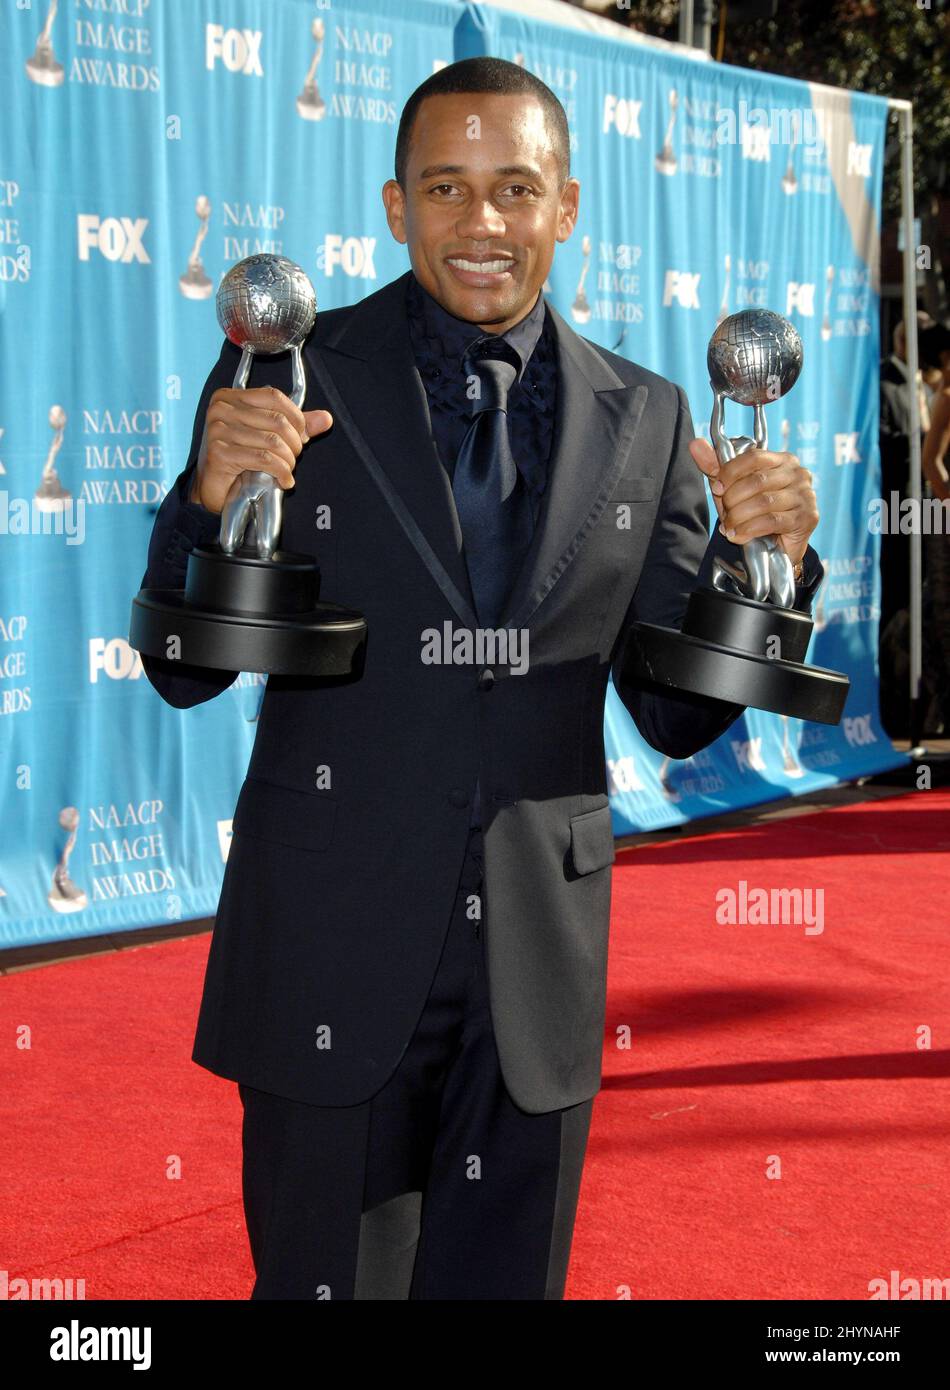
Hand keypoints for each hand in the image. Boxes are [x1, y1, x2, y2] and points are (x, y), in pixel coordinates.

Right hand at [189, 384, 332, 513]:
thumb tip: (325, 418)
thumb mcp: (267, 434)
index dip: (296, 417)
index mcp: (231, 397)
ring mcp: (218, 430)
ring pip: (273, 441)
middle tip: (294, 457)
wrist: (214, 487)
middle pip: (276, 420)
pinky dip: (281, 472)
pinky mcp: (220, 453)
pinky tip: (284, 481)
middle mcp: (222, 409)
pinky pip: (264, 459)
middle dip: (294, 443)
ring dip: (288, 461)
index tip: (302, 436)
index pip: (274, 396)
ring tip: (287, 470)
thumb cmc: (239, 459)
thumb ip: (295, 425)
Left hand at [687, 436, 817, 570]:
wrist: (776, 546)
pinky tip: (739, 535)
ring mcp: (805, 495)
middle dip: (733, 500)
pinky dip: (749, 529)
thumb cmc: (754, 512)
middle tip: (725, 514)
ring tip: (729, 527)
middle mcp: (798, 474)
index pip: (753, 457)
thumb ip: (715, 467)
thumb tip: (695, 444)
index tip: (717, 488)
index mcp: (782, 459)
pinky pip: (772, 521)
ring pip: (763, 502)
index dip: (730, 472)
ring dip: (739, 517)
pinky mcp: (806, 518)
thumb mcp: (732, 488)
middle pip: (757, 481)